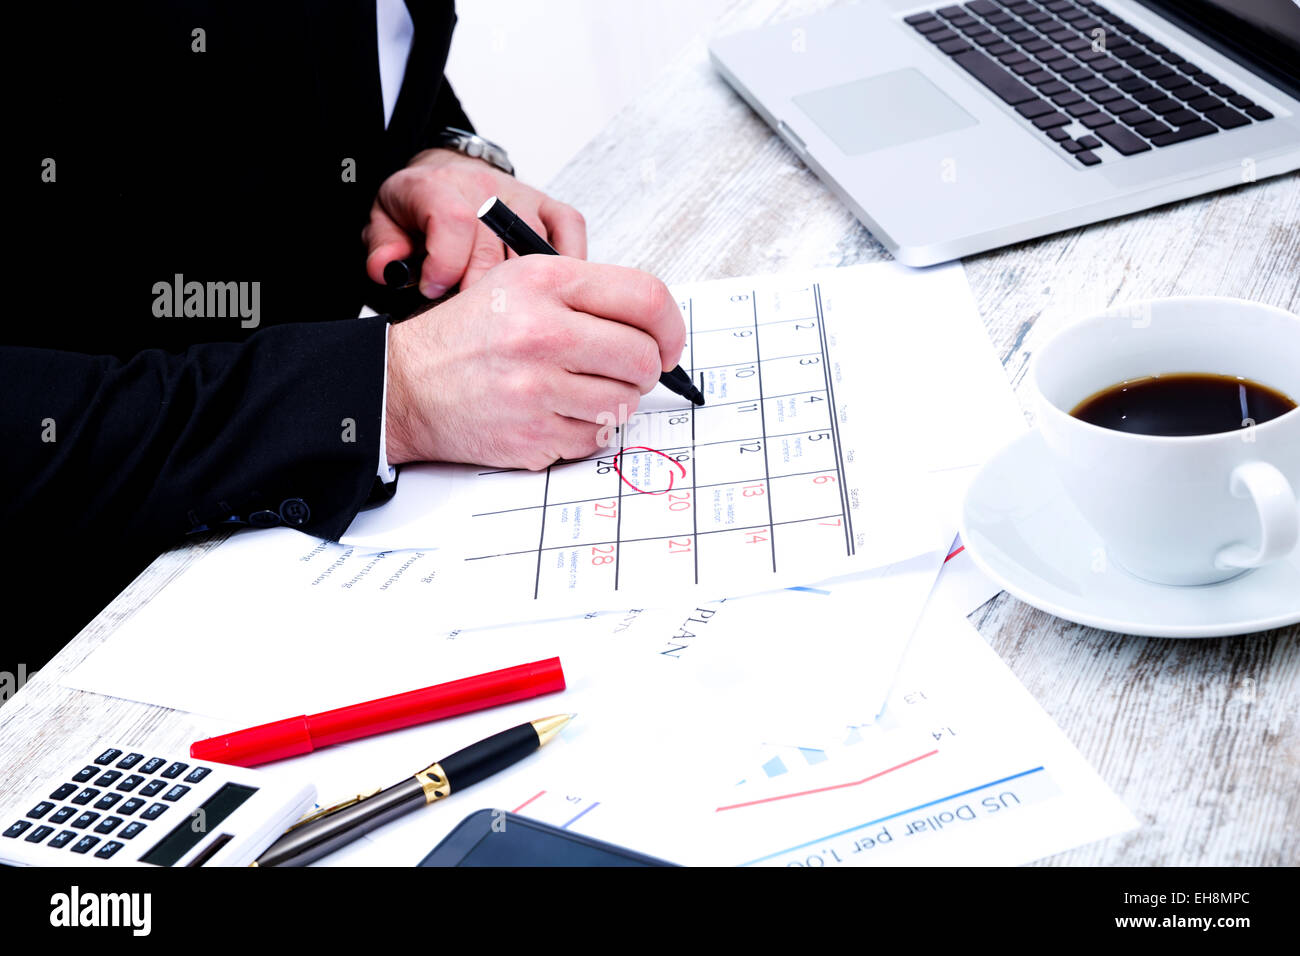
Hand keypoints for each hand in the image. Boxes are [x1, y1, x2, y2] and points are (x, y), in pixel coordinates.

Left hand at [363, 148, 586, 298]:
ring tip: (506, 313)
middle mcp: (482, 187)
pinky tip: (550, 288)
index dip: (445, 265)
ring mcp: (520, 196)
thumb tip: (388, 270)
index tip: (434, 291)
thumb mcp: (384, 225)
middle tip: (468, 317)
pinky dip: (567, 261)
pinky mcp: (548, 204)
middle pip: (493, 247)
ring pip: (532, 246)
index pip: (453, 221)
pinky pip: (570, 229)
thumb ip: (382, 249)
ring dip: (521, 287)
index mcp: (435, 188)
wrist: (444, 178)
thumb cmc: (417, 211)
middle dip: (478, 291)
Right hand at [385, 255, 684, 469]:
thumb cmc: (467, 337)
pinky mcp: (533, 435)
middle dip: (644, 369)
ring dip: (615, 402)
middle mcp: (541, 332)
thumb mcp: (520, 282)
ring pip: (624, 403)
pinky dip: (587, 430)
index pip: (646, 298)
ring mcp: (537, 388)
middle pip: (642, 357)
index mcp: (544, 282)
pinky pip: (596, 438)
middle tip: (625, 371)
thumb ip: (585, 293)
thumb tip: (653, 324)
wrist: (406, 385)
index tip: (666, 342)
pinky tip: (557, 412)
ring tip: (582, 390)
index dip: (670, 326)